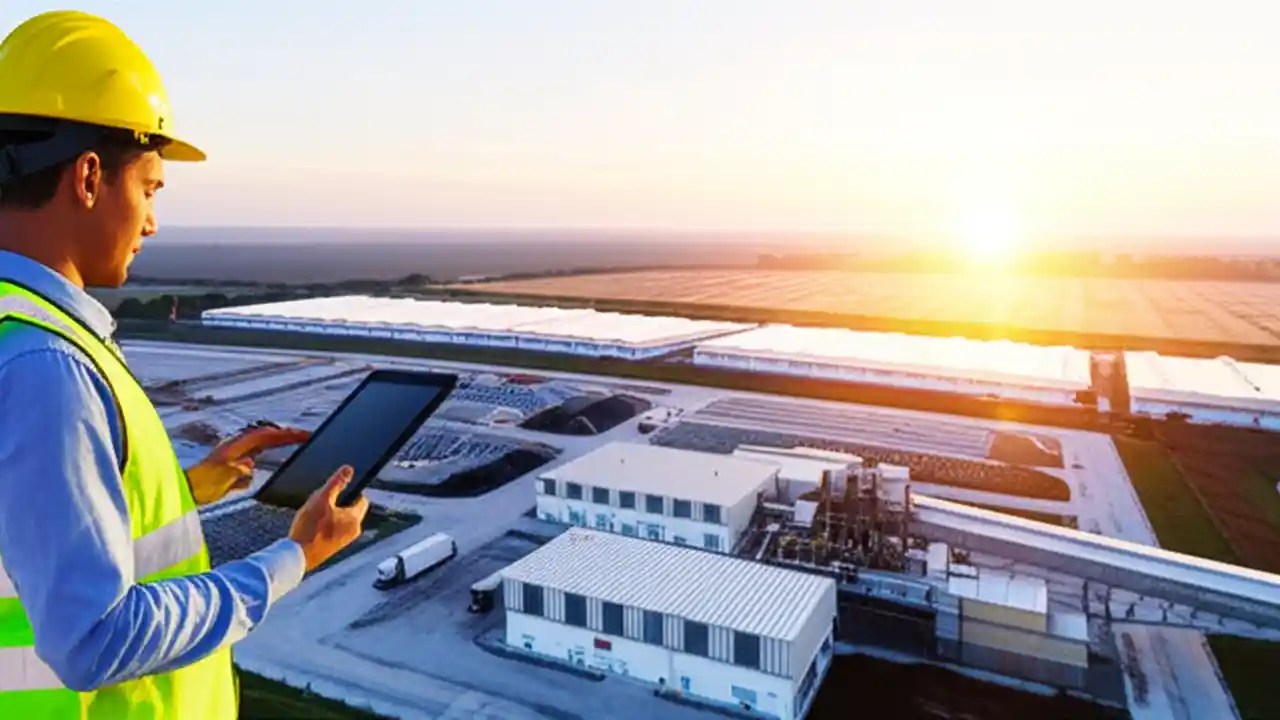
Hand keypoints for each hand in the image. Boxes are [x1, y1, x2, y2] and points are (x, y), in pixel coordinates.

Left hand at [186, 425, 310, 504]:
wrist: (183, 491)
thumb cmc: (200, 484)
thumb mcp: (220, 478)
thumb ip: (237, 471)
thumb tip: (251, 466)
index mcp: (235, 446)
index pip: (266, 436)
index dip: (287, 435)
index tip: (305, 435)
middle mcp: (236, 448)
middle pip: (265, 437)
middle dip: (285, 435)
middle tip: (306, 436)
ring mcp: (233, 457)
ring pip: (260, 446)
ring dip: (276, 443)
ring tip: (294, 444)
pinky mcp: (230, 468)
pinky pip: (252, 459)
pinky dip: (264, 456)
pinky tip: (268, 460)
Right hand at [289, 466, 369, 571]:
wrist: (297, 556)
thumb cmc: (309, 528)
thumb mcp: (321, 499)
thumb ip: (336, 483)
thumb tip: (348, 469)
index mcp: (355, 518)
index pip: (362, 499)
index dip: (352, 492)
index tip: (338, 490)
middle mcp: (354, 531)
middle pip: (351, 510)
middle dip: (339, 504)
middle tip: (322, 503)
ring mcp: (345, 541)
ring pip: (342, 520)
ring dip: (332, 515)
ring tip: (315, 515)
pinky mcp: (335, 547)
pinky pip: (335, 531)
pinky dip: (327, 526)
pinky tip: (313, 526)